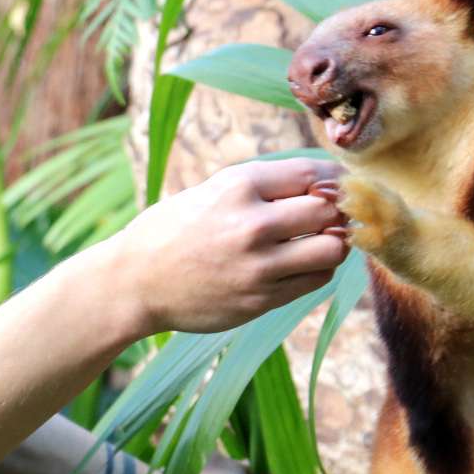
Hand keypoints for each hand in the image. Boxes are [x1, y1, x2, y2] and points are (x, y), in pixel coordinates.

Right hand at [107, 158, 349, 335]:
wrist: (135, 281)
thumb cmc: (175, 229)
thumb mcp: (213, 190)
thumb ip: (265, 186)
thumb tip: (325, 183)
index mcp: (239, 186)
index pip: (313, 173)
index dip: (335, 178)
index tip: (339, 183)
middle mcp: (252, 224)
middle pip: (329, 209)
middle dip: (336, 210)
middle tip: (332, 214)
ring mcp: (258, 266)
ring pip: (332, 249)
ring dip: (334, 242)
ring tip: (319, 240)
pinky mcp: (260, 300)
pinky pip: (315, 280)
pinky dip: (317, 269)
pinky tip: (300, 264)